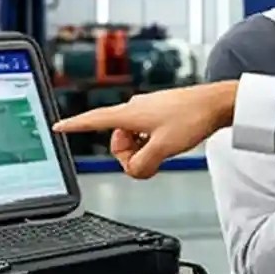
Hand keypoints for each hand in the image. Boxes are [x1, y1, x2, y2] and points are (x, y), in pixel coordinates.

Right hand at [51, 82, 237, 178]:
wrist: (217, 103)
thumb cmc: (192, 118)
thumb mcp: (164, 148)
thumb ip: (142, 165)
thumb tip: (135, 170)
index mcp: (129, 113)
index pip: (93, 120)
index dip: (74, 125)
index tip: (57, 126)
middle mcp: (134, 108)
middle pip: (117, 141)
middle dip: (131, 155)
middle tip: (153, 157)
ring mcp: (147, 110)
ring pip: (133, 141)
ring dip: (145, 151)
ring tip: (165, 148)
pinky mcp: (159, 114)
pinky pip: (146, 136)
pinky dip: (153, 144)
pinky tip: (170, 142)